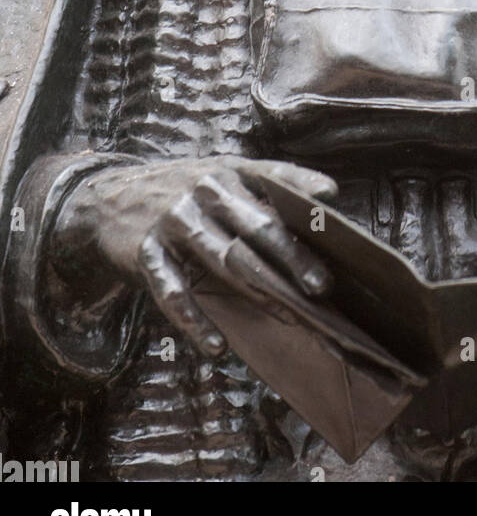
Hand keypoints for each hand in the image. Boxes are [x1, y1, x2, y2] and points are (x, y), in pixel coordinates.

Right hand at [55, 157, 337, 359]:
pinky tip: (217, 345)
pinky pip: (174, 291)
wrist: (107, 199)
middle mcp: (204, 190)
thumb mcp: (219, 179)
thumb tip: (320, 216)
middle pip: (256, 225)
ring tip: (290, 316)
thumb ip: (262, 194)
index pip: (272, 175)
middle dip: (292, 256)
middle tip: (322, 285)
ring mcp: (174, 220)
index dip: (301, 186)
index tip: (330, 199)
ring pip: (223, 259)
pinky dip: (196, 321)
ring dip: (260, 290)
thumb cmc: (183, 194)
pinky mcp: (146, 252)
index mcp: (229, 170)